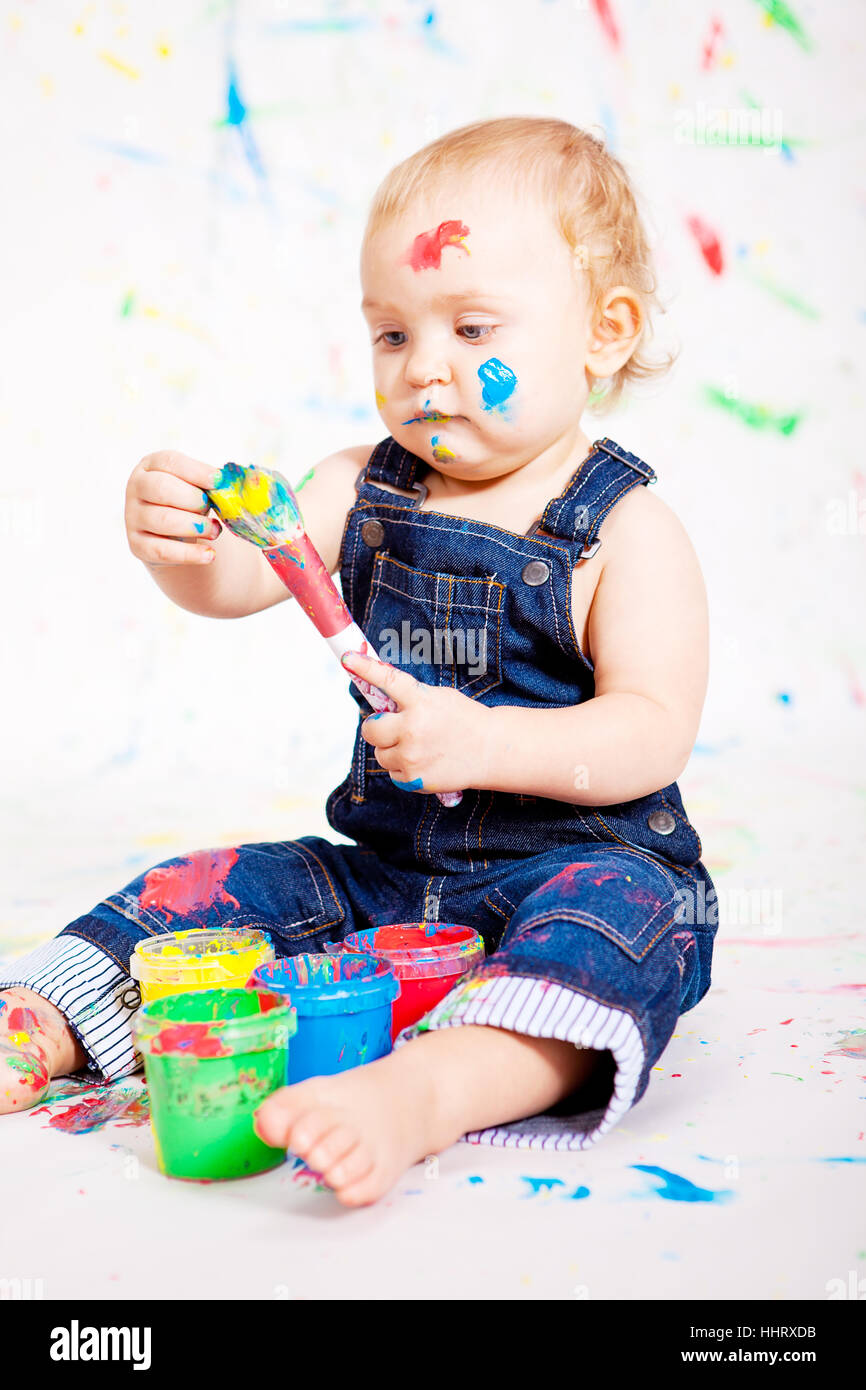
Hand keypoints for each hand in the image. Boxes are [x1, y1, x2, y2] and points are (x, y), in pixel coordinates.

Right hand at [126, 450, 222, 567]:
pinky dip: (189, 554)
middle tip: (210, 508)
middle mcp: (136, 488)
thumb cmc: (189, 502)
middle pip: (161, 488)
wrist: (176, 535)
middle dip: (193, 499)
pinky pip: (161, 550)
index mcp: (151, 466)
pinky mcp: (137, 545)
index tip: (218, 481)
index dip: (196, 471)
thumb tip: (228, 486)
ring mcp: (133, 517)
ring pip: (162, 520)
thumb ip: (210, 484)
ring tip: (214, 531)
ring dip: (194, 526)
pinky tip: (209, 554)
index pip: (169, 462)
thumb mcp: (197, 487)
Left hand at [341, 650, 490, 794]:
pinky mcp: (413, 779)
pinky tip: (424, 761)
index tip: (348, 659)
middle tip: (391, 726)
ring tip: (418, 746)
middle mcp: (413, 728)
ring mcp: (412, 756)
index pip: (387, 681)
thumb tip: (380, 701)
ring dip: (391, 749)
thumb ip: (410, 698)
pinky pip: (392, 772)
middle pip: (370, 729)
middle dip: (377, 728)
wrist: (491, 750)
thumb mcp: (439, 698)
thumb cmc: (463, 719)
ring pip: (380, 753)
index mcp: (421, 701)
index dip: (364, 668)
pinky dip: (403, 768)